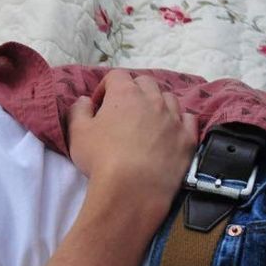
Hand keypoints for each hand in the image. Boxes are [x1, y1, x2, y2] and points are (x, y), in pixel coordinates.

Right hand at [67, 71, 198, 223]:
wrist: (132, 189)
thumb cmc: (101, 158)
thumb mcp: (77, 132)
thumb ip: (78, 110)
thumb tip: (85, 100)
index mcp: (125, 94)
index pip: (117, 75)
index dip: (106, 87)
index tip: (99, 105)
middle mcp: (153, 100)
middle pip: (146, 82)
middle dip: (133, 91)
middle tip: (123, 111)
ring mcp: (174, 118)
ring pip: (169, 98)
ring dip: (157, 104)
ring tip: (147, 121)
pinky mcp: (188, 138)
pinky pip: (188, 119)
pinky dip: (178, 121)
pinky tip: (169, 132)